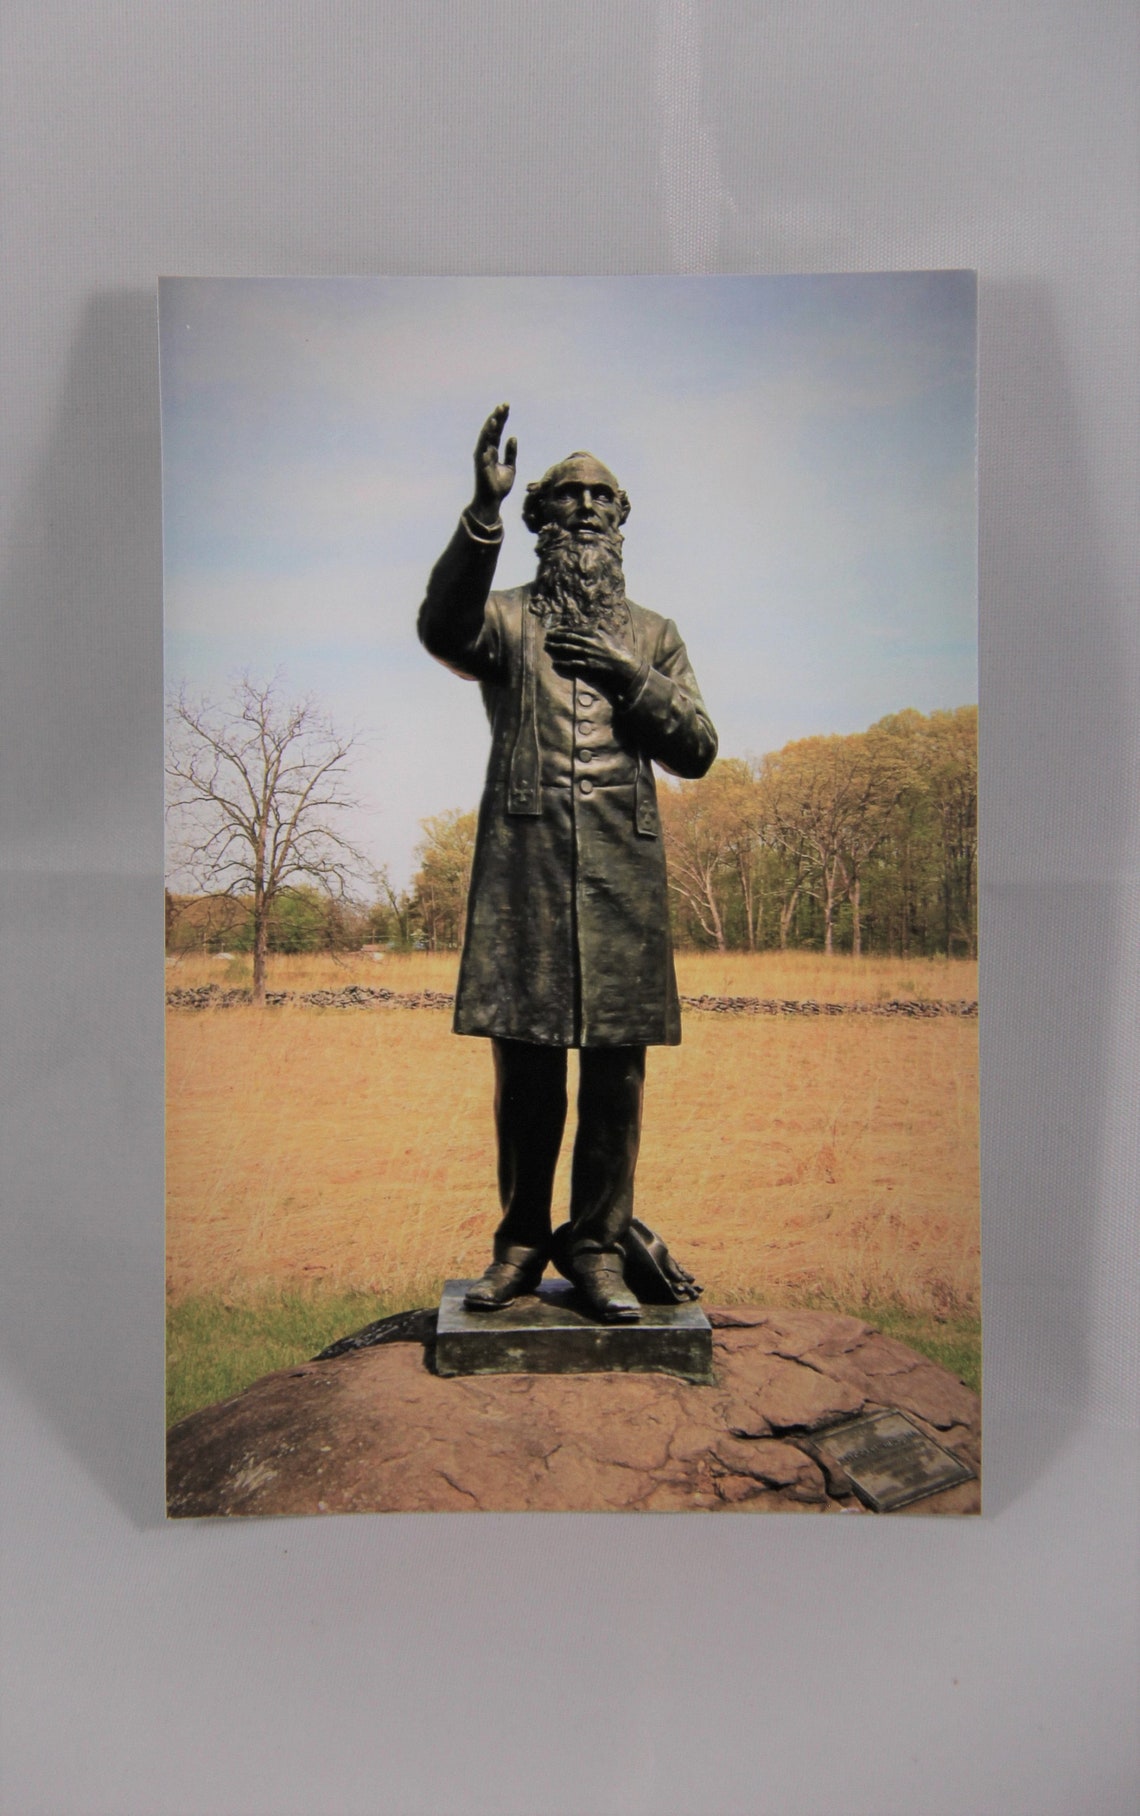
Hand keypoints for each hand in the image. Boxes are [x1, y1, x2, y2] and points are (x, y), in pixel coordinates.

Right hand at [470, 402, 515, 526]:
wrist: (493, 501)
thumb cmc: (499, 486)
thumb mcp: (510, 467)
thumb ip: (511, 453)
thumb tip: (513, 437)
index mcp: (493, 451)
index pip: (497, 431)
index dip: (502, 419)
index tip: (506, 407)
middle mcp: (486, 451)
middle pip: (492, 431)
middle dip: (497, 417)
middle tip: (504, 405)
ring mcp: (482, 456)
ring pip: (486, 436)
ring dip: (491, 425)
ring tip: (497, 414)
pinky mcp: (481, 462)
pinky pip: (484, 446)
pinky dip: (487, 436)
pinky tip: (492, 427)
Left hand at [544, 622, 643, 699]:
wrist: (625, 667)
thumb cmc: (620, 652)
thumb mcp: (613, 636)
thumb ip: (605, 628)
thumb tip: (600, 620)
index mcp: (595, 634)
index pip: (575, 630)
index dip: (564, 630)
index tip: (555, 630)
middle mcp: (590, 642)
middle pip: (569, 638)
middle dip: (556, 637)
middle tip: (547, 637)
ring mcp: (588, 654)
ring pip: (568, 650)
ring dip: (556, 648)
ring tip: (547, 646)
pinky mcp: (588, 666)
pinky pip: (572, 664)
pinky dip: (562, 663)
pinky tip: (555, 663)